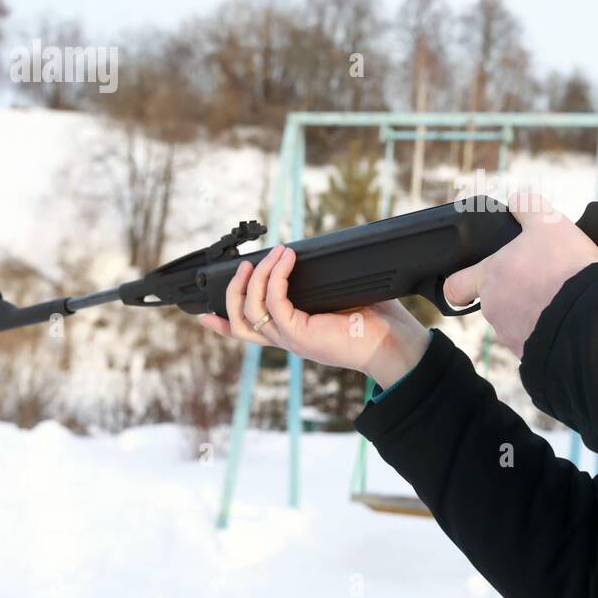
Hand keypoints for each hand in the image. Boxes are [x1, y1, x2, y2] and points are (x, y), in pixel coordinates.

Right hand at [197, 245, 430, 388]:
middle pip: (238, 323)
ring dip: (256, 276)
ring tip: (272, 254)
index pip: (248, 333)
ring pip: (250, 310)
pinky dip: (275, 277)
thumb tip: (307, 258)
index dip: (221, 326)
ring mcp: (291, 340)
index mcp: (293, 334)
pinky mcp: (299, 335)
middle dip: (233, 291)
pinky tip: (286, 259)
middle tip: (243, 266)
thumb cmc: (375, 319)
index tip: (203, 315)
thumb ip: (316, 286)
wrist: (394, 343)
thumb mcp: (338, 298)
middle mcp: (287, 340)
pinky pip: (274, 302)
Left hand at [443, 193, 597, 356]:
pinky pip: (538, 341)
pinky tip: (569, 319)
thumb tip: (519, 199)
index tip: (468, 285)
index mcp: (491, 278)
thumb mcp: (548, 223)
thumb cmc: (565, 269)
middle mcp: (496, 311)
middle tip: (541, 282)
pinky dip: (549, 331)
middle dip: (515, 294)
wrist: (590, 317)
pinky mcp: (534, 355)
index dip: (460, 284)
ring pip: (517, 323)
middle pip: (496, 303)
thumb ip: (528, 207)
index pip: (455, 287)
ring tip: (561, 299)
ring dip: (534, 312)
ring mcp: (514, 337)